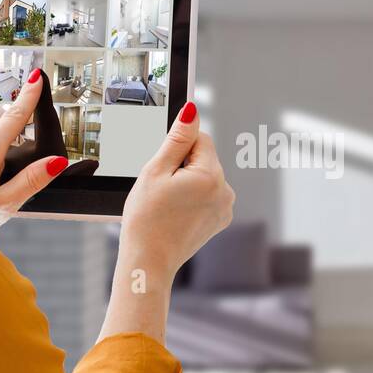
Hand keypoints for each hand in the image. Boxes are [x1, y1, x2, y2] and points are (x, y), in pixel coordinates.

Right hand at [119, 102, 234, 280]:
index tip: (164, 169)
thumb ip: (177, 139)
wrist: (148, 261)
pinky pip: (207, 195)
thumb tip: (192, 111)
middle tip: (162, 190)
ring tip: (168, 205)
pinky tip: (177, 214)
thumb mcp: (156, 171)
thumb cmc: (146, 219)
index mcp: (211, 176)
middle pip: (204, 158)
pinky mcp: (220, 220)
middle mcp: (226, 191)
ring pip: (204, 177)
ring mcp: (225, 207)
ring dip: (187, 182)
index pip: (201, 139)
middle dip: (182, 166)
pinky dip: (193, 198)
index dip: (177, 149)